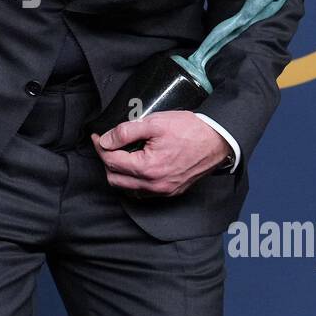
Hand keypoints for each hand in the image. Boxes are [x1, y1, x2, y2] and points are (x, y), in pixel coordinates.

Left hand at [90, 112, 230, 197]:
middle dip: (106, 161)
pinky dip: (133, 181)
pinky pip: (143, 192)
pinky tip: (135, 166)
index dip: (101, 147)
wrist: (217, 140)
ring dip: (118, 172)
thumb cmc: (189, 130)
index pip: (111, 161)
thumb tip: (106, 140)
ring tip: (119, 154)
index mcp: (147, 168)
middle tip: (107, 144)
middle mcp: (154, 186)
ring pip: (128, 188)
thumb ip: (126, 132)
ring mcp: (163, 191)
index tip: (98, 136)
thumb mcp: (154, 123)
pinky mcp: (171, 192)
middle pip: (115, 178)